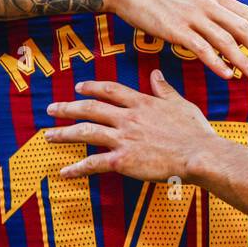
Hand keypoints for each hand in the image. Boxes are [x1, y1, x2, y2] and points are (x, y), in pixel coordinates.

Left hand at [45, 71, 220, 181]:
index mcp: (142, 103)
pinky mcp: (123, 160)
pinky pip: (94, 163)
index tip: (78, 87)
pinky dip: (77, 168)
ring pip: (86, 133)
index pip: (110, 90)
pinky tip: (64, 172)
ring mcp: (124, 139)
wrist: (198, 154)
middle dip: (68, 108)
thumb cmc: (195, 132)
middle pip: (90, 109)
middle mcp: (128, 118)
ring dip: (64, 133)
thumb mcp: (181, 104)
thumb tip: (156, 74)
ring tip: (49, 136)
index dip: (92, 87)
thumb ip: (165, 89)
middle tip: (51, 109)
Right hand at [108, 0, 247, 80]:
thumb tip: (228, 23)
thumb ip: (210, 8)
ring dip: (243, 60)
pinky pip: (202, 48)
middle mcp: (206, 5)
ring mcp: (192, 17)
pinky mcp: (176, 30)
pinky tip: (227, 74)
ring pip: (225, 40)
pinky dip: (217, 62)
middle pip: (242, 28)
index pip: (246, 13)